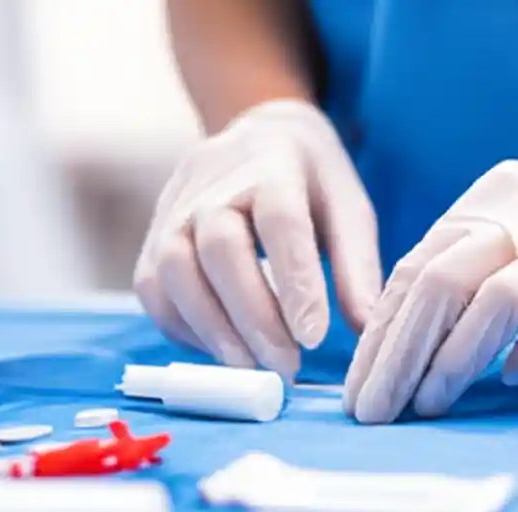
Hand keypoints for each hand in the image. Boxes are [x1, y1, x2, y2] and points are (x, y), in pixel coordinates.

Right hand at [134, 99, 380, 380]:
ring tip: (252, 367)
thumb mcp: (348, 210)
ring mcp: (174, 210)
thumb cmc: (310, 183)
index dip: (295, 281)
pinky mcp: (152, 240)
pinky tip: (223, 350)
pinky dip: (185, 329)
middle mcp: (213, 183)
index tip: (314, 338)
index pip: (280, 221)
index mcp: (274, 166)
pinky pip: (155, 290)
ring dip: (213, 329)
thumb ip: (356, 268)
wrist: (255, 138)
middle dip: (253, 316)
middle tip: (286, 366)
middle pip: (221, 248)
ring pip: (176, 271)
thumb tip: (366, 332)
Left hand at [343, 124, 517, 423]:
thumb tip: (400, 347)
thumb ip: (466, 279)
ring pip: (493, 302)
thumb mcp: (517, 239)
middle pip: (438, 284)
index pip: (413, 272)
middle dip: (397, 357)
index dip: (380, 337)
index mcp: (485, 205)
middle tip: (376, 413)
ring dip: (450, 363)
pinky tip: (512, 379)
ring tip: (428, 407)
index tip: (359, 391)